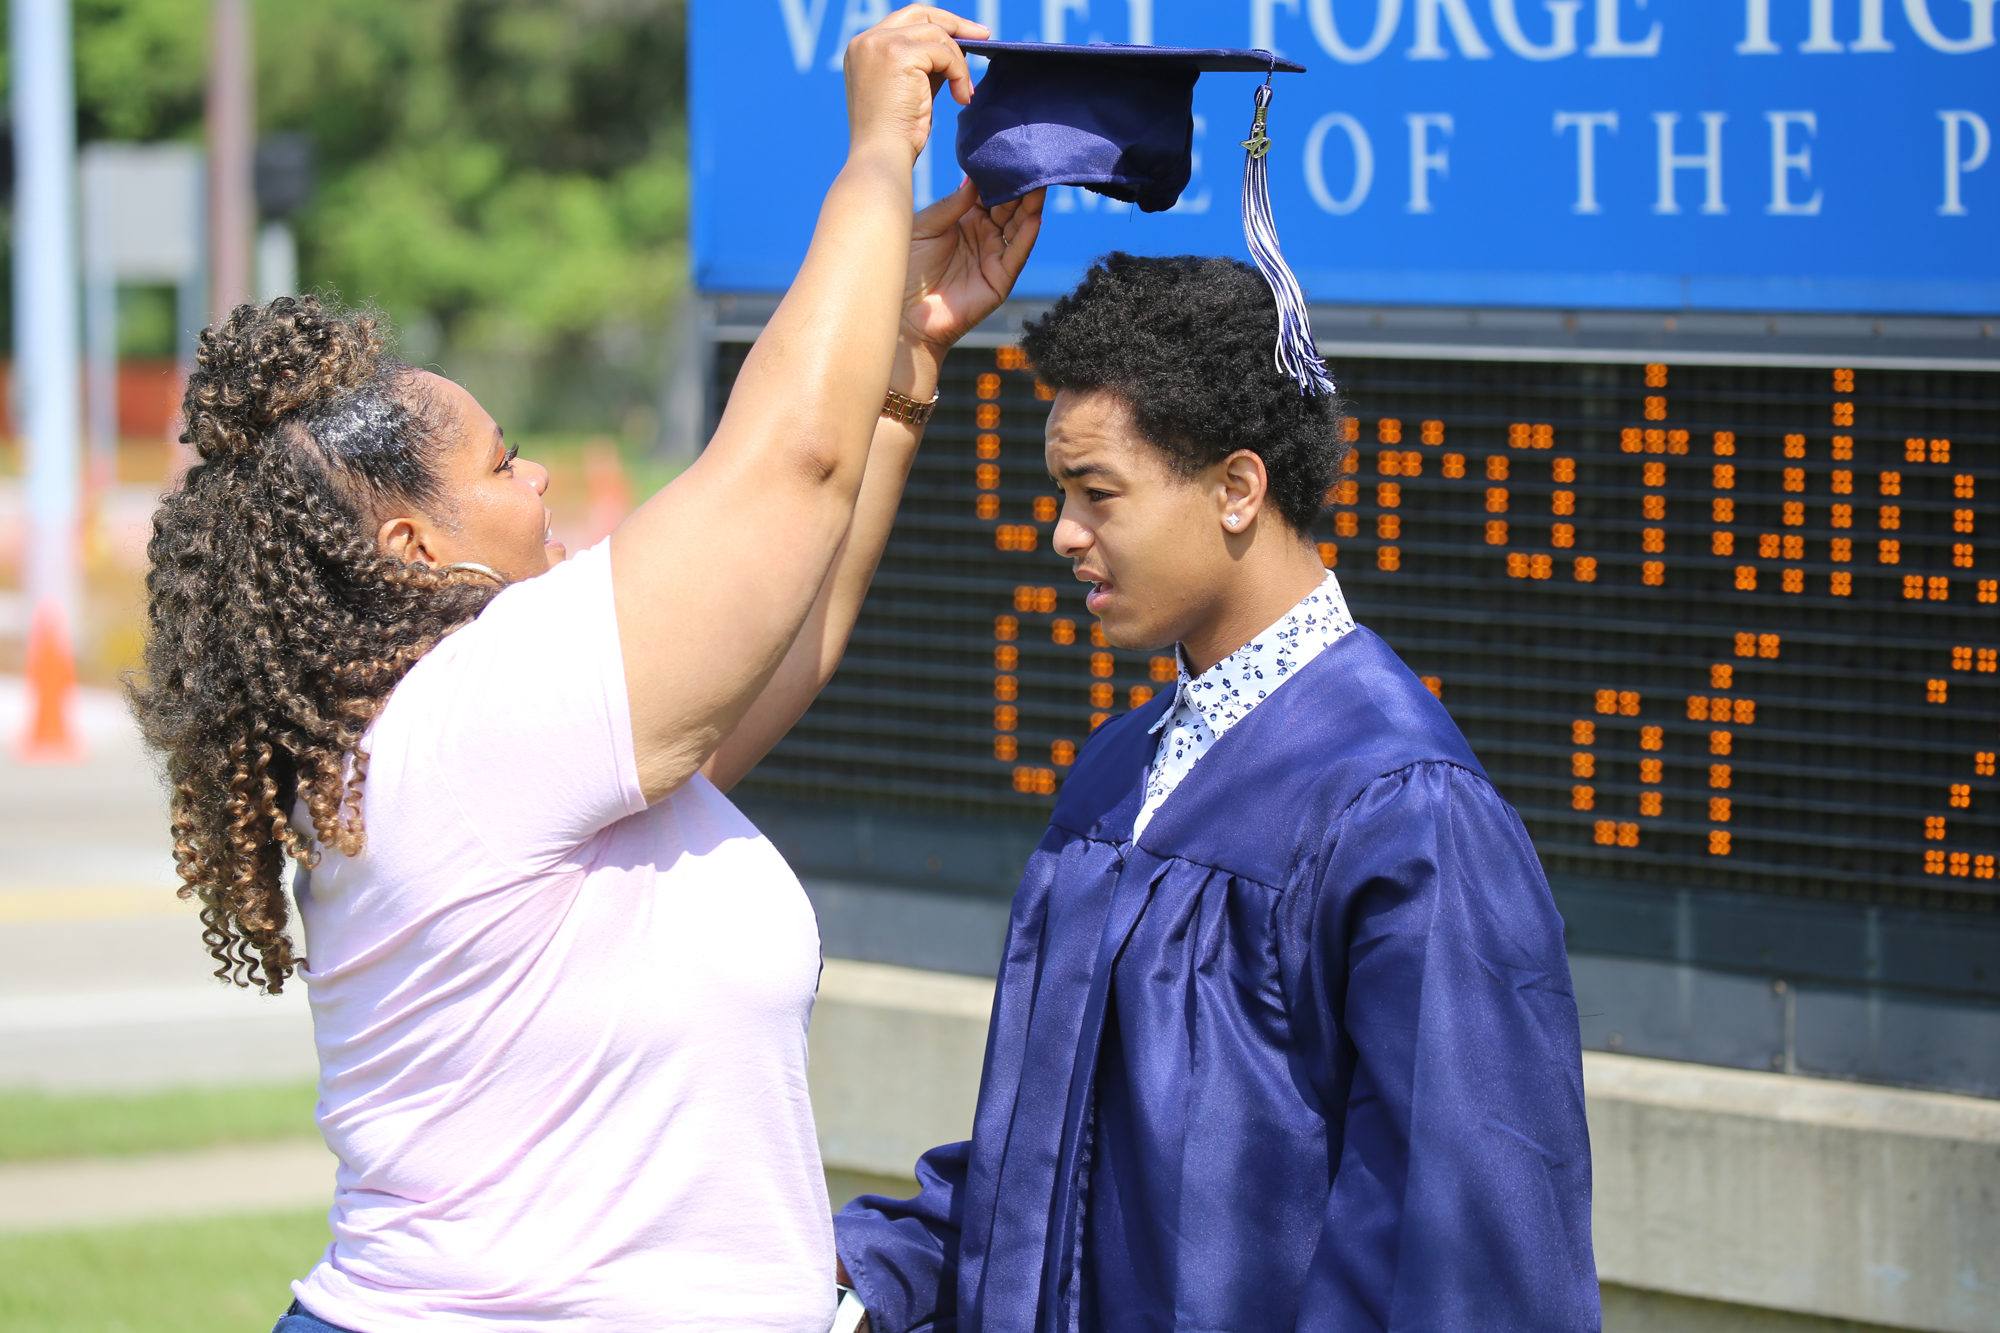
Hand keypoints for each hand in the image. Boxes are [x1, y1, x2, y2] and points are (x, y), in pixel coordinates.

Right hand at [843, 6, 987, 164]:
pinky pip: (944, 53)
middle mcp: (866, 40)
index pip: (906, 21)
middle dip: (955, 24)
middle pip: (920, 12)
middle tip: (984, 37)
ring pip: (937, 34)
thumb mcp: (910, 90)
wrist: (882, 158)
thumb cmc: (896, 136)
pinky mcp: (899, 53)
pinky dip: (960, 73)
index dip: (939, 25)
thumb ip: (926, 66)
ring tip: (964, 92)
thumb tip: (957, 49)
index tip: (967, 35)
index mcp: (862, 48)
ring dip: (958, 63)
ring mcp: (880, 44)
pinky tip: (961, 98)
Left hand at [901, 179, 1045, 356]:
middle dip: (1020, 186)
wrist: (900, 311)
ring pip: (1018, 227)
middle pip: (1008, 206)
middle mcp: (982, 236)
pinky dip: (1026, 238)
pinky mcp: (998, 281)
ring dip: (1030, 207)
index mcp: (964, 219)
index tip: (1009, 152)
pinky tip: (1034, 218)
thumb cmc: (905, 268)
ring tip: (1038, 186)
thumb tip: (974, 179)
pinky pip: (1016, 256)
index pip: (989, 192)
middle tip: (1032, 163)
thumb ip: (951, 205)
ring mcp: (992, 258)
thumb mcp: (924, 226)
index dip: (998, 175)